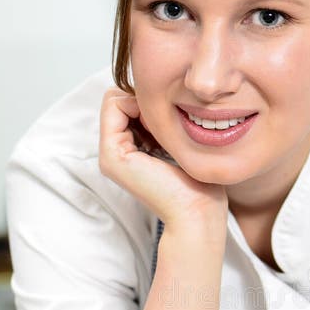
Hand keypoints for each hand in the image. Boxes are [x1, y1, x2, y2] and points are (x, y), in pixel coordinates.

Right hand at [99, 89, 227, 231]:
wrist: (198, 212)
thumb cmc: (199, 184)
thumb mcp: (179, 143)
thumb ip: (163, 124)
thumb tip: (159, 96)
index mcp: (129, 150)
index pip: (127, 102)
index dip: (150, 101)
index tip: (173, 121)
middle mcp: (115, 152)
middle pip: (120, 99)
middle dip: (146, 101)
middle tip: (170, 126)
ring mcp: (109, 155)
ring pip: (115, 99)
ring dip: (145, 104)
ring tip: (166, 131)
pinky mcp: (112, 155)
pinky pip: (114, 105)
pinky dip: (138, 105)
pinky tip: (161, 130)